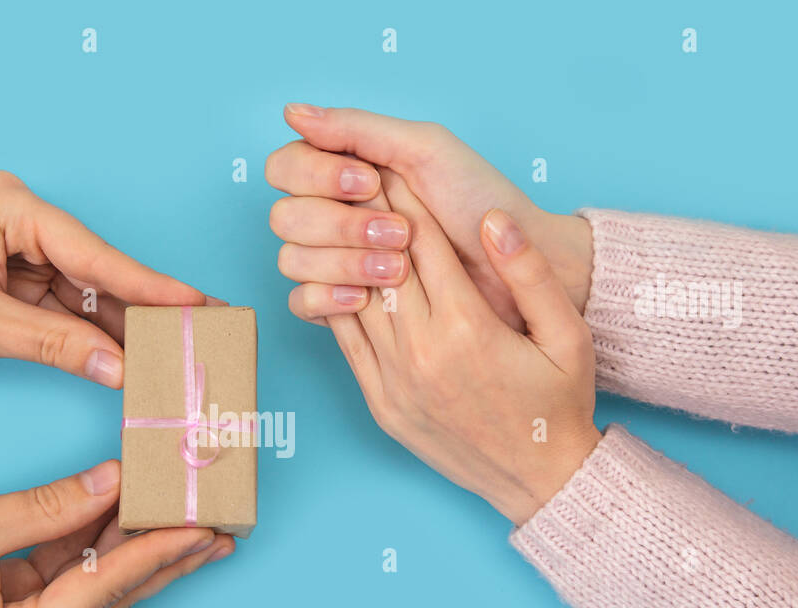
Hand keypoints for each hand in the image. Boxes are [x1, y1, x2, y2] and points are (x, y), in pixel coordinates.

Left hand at [0, 170, 207, 385]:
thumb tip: (118, 368)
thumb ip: (54, 345)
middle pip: (100, 273)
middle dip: (146, 310)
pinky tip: (126, 359)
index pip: (97, 255)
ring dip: (121, 331)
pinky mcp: (11, 279)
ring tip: (174, 355)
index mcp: (15, 209)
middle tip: (203, 331)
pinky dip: (89, 338)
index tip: (198, 304)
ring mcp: (19, 251)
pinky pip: (62, 310)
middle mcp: (24, 223)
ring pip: (85, 296)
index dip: (151, 287)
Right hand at [0, 460, 233, 607]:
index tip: (204, 526)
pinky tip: (128, 514)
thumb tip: (110, 484)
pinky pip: (66, 575)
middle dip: (166, 557)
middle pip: (111, 595)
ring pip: (94, 585)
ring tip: (192, 519)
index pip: (103, 589)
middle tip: (222, 528)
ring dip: (137, 549)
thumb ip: (45, 507)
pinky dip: (96, 545)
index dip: (157, 552)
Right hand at [266, 105, 593, 331]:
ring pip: (291, 259)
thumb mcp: (424, 149)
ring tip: (397, 269)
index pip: (286, 167)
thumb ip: (356, 129)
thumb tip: (291, 112)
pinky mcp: (344, 305)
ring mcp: (334, 260)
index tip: (369, 182)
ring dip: (341, 261)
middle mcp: (332, 212)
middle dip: (339, 224)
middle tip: (397, 233)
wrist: (513, 267)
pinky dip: (327, 297)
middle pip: (285, 216)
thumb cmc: (478, 202)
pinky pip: (301, 302)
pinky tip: (365, 298)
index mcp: (344, 170)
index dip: (316, 175)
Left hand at [297, 169, 599, 524]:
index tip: (389, 163)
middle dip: (369, 218)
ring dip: (347, 257)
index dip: (404, 198)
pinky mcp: (381, 403)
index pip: (424, 243)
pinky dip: (339, 306)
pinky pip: (346, 343)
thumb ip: (529, 273)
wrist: (539, 480)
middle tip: (352, 177)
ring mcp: (394, 381)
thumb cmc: (559, 405)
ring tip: (340, 219)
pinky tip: (339, 277)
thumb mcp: (567, 335)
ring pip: (356, 300)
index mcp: (467, 327)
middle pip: (382, 264)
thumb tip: (492, 219)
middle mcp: (422, 352)